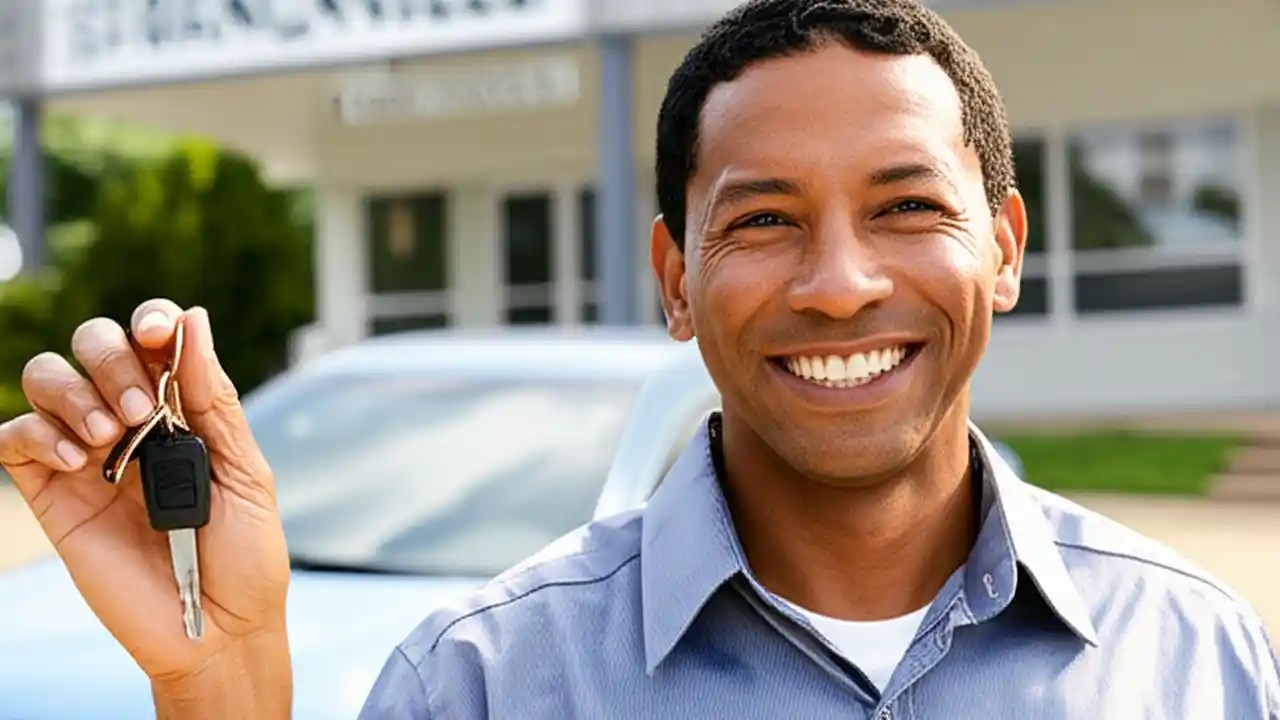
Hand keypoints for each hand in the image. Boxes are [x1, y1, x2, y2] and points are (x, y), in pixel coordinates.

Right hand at [0, 300, 290, 688]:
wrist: (215, 629)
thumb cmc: (244, 554)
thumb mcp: (245, 471)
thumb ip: (214, 399)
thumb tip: (194, 320)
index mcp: (185, 409)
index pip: (151, 340)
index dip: (148, 321)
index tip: (155, 332)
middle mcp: (132, 422)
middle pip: (94, 344)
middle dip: (112, 360)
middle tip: (137, 412)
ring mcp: (89, 455)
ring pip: (48, 378)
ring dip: (73, 392)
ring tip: (106, 438)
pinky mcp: (54, 494)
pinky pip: (15, 439)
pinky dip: (36, 433)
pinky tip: (77, 462)